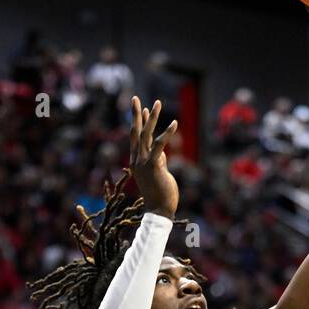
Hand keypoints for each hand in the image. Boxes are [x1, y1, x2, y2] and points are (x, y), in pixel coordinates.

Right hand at [130, 95, 178, 218]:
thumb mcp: (158, 173)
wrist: (159, 210)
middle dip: (136, 114)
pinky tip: (174, 123)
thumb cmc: (160, 193)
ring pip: (146, 135)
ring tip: (157, 103)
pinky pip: (160, 145)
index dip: (138, 122)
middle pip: (135, 132)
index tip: (141, 107)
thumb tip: (162, 151)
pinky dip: (167, 133)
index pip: (135, 138)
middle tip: (135, 98)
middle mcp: (136, 160)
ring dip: (152, 117)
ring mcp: (143, 163)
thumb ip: (159, 160)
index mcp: (135, 162)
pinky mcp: (153, 166)